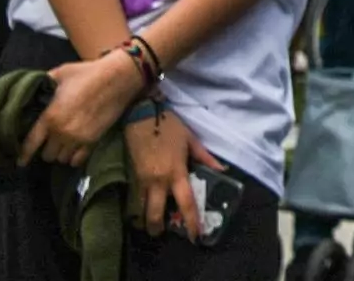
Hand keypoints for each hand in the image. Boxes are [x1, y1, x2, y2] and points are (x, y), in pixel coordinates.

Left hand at [24, 51, 147, 166]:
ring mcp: (78, 139)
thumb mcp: (60, 73)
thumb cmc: (87, 73)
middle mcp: (61, 132)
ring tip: (63, 144)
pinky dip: (74, 157)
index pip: (30, 143)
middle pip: (47, 155)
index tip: (20, 162)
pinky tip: (75, 148)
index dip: (23, 154)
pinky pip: (77, 161)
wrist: (117, 77)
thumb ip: (44, 84)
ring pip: (62, 159)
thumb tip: (34, 89)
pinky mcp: (93, 142)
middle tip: (50, 140)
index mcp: (50, 116)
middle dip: (47, 149)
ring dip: (61, 153)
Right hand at [123, 112, 197, 235]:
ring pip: (140, 210)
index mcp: (176, 172)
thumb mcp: (190, 139)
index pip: (186, 202)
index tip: (196, 236)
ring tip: (152, 223)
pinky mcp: (131, 177)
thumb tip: (222, 170)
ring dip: (146, 220)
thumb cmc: (169, 126)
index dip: (192, 221)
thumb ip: (205, 157)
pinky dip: (138, 207)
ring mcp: (142, 181)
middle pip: (155, 214)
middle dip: (158, 228)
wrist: (141, 116)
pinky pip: (134, 199)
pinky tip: (142, 208)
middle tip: (163, 231)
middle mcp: (158, 181)